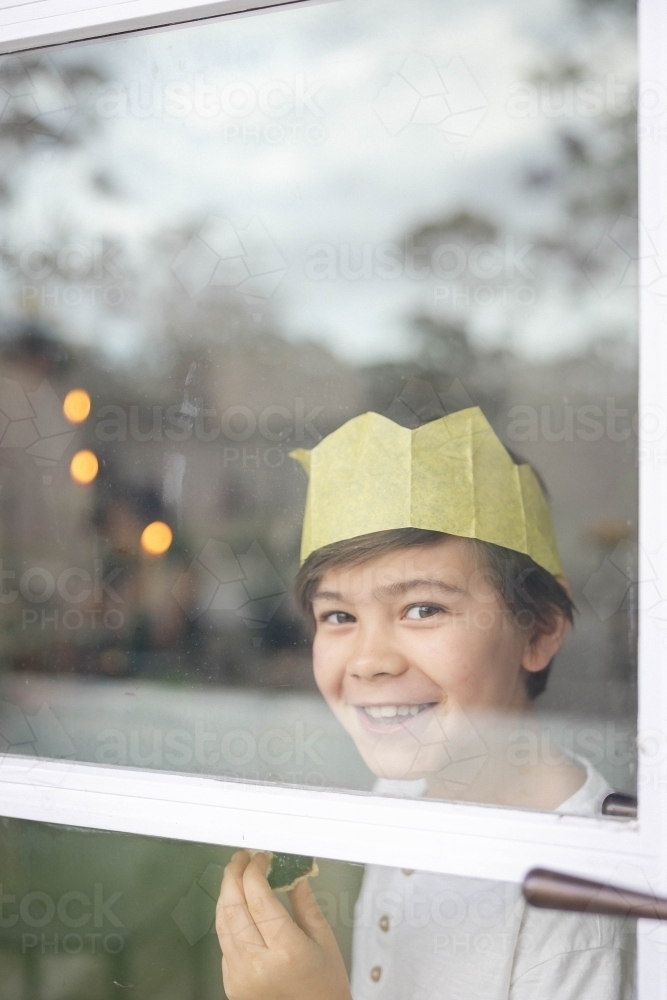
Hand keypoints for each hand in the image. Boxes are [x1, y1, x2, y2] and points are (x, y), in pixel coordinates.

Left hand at [216, 850, 351, 999]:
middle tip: (241, 859)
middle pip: (233, 907)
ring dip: (226, 896)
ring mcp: (240, 977)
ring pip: (222, 924)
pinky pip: (224, 943)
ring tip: (236, 878)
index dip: (255, 871)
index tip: (260, 858)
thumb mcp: (324, 940)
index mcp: (286, 951)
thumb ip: (304, 903)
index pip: (258, 898)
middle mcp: (258, 965)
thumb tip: (294, 873)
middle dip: (233, 876)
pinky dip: (228, 921)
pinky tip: (237, 909)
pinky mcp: (232, 985)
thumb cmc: (325, 990)